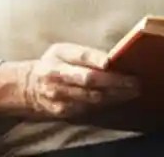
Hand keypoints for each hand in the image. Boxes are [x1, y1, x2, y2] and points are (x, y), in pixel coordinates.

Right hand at [0, 43, 140, 119]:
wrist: (29, 88)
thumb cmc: (53, 64)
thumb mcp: (61, 51)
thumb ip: (83, 54)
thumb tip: (111, 59)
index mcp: (57, 57)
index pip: (78, 56)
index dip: (94, 58)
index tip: (110, 62)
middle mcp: (57, 77)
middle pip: (88, 79)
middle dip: (114, 81)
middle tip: (134, 81)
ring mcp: (60, 97)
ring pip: (92, 97)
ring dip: (116, 94)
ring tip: (134, 90)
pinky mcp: (64, 111)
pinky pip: (90, 107)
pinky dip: (107, 103)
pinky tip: (121, 98)